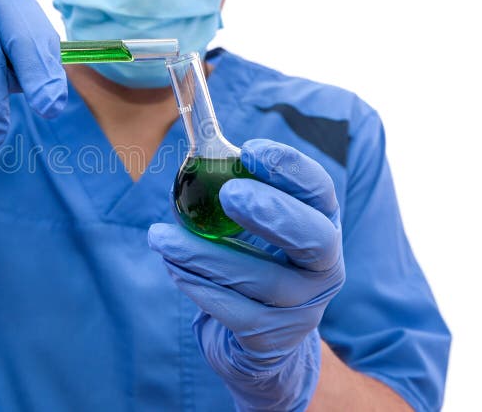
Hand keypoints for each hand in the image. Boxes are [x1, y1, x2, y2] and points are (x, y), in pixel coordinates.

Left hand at [148, 139, 344, 410]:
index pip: (318, 191)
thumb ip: (235, 186)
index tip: (250, 150)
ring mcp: (302, 307)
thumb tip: (196, 139)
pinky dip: (197, 286)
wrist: (265, 341)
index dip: (289, 169)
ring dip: (202, 254)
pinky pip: (233, 311)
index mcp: (320, 224)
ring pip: (257, 279)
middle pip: (313, 238)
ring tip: (159, 236)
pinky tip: (172, 267)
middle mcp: (323, 267)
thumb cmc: (255, 264)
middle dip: (272, 213)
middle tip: (229, 194)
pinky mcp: (272, 338)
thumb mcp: (254, 226)